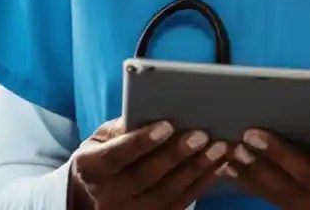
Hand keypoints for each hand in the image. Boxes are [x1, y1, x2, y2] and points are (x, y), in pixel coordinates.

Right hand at [68, 117, 228, 209]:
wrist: (99, 191)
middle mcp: (108, 196)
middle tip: (201, 134)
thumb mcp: (104, 136)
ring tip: (218, 147)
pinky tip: (218, 164)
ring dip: (196, 168)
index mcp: (91, 168)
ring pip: (167, 192)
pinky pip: (181, 202)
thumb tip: (156, 108)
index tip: (167, 125)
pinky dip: (202, 182)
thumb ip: (125, 126)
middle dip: (176, 154)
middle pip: (145, 176)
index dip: (141, 141)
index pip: (115, 156)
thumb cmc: (106, 152)